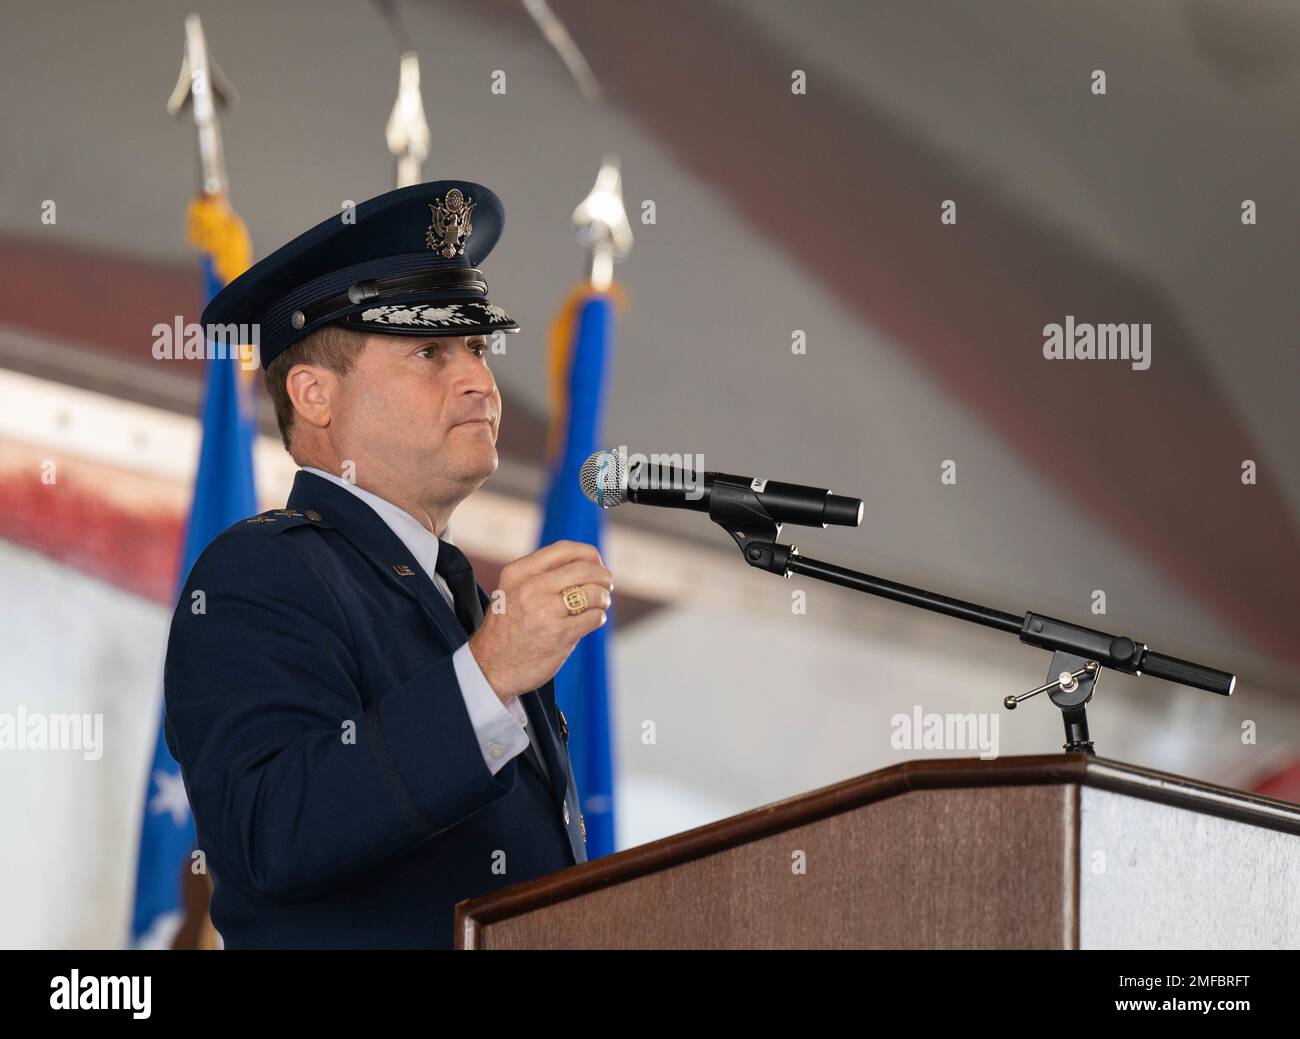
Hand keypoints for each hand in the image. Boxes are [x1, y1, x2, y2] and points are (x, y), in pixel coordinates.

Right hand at [467, 540, 612, 701]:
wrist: (490, 668)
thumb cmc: (506, 628)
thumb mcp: (510, 590)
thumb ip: (539, 574)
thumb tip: (585, 563)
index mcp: (519, 572)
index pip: (564, 549)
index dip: (589, 554)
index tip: (597, 563)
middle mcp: (531, 588)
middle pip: (584, 569)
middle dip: (603, 576)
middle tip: (607, 585)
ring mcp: (545, 612)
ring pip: (593, 593)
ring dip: (603, 598)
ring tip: (599, 605)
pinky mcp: (559, 635)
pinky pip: (594, 617)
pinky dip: (598, 617)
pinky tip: (590, 621)